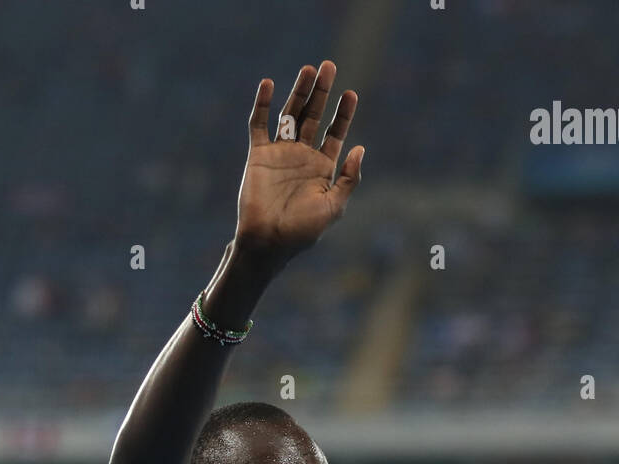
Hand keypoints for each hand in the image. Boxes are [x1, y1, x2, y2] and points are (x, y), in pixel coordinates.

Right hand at [234, 61, 362, 267]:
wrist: (268, 242)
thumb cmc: (302, 231)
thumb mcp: (334, 206)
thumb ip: (348, 178)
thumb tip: (360, 149)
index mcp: (322, 168)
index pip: (335, 133)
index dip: (344, 113)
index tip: (351, 94)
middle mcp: (302, 156)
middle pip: (314, 116)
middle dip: (322, 93)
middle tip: (329, 66)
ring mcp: (279, 153)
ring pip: (290, 114)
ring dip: (299, 92)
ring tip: (309, 70)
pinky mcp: (258, 155)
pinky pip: (259, 124)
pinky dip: (263, 104)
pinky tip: (269, 84)